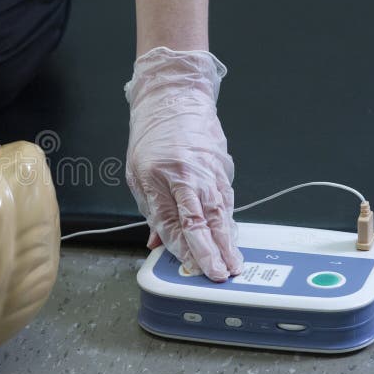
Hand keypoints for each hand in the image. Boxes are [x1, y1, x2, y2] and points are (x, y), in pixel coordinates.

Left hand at [124, 47, 242, 281]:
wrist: (176, 99)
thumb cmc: (152, 136)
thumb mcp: (138, 174)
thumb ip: (152, 210)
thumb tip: (158, 243)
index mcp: (161, 176)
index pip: (176, 221)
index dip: (185, 248)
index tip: (192, 267)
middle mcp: (189, 176)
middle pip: (203, 220)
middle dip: (213, 250)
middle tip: (222, 273)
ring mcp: (210, 172)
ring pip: (220, 213)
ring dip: (227, 241)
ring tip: (235, 264)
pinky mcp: (223, 170)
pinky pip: (227, 202)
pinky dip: (229, 223)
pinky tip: (231, 240)